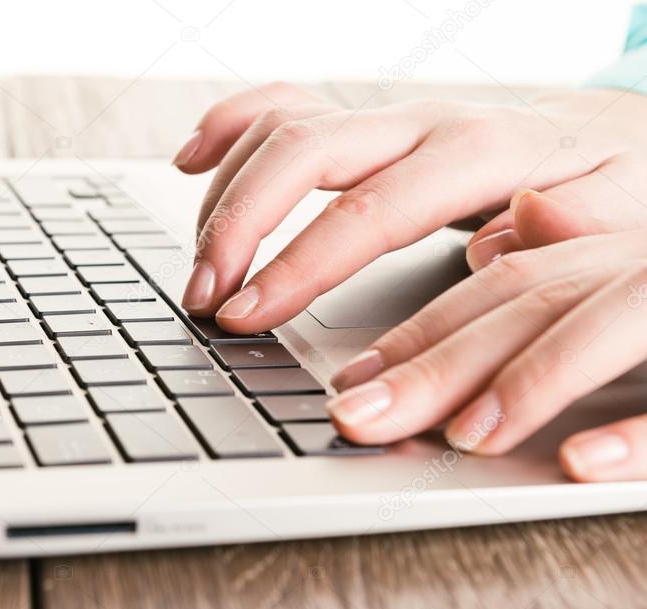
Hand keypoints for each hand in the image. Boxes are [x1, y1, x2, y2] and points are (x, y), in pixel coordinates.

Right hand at [175, 82, 646, 332]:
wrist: (615, 132)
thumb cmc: (619, 182)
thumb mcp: (631, 210)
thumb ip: (579, 222)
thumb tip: (502, 237)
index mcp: (481, 150)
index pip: (369, 210)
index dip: (298, 264)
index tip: (247, 314)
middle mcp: (421, 121)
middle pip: (303, 150)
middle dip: (239, 225)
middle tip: (204, 294)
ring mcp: (387, 116)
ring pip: (282, 125)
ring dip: (225, 192)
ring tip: (199, 261)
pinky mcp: (367, 122)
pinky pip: (284, 105)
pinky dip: (229, 128)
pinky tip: (192, 160)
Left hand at [327, 190, 646, 481]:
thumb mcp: (641, 255)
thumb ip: (579, 247)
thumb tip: (513, 220)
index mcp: (610, 243)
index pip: (500, 281)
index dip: (420, 330)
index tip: (348, 381)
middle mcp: (638, 256)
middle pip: (525, 301)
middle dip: (434, 363)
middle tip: (353, 417)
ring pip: (599, 324)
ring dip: (524, 383)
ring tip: (459, 436)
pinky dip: (637, 433)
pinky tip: (580, 463)